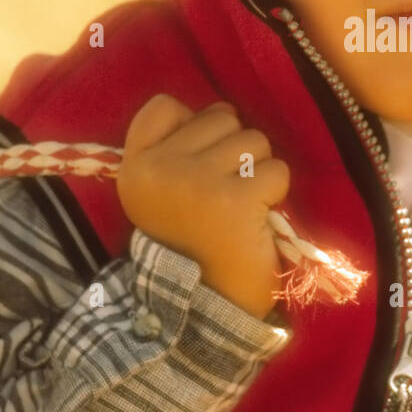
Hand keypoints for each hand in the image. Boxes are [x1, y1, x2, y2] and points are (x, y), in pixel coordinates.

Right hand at [117, 94, 290, 318]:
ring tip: (241, 206)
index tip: (198, 162)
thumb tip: (224, 111)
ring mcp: (196, 182)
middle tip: (224, 193)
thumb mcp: (160, 195)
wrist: (205, 305)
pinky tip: (256, 218)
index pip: (164, 106)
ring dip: (259, 171)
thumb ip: (177, 149)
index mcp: (135, 166)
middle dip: (235, 150)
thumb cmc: (191, 244)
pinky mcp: (235, 199)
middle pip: (221, 117)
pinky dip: (276, 193)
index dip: (193, 124)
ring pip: (253, 140)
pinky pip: (276, 170)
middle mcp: (160, 169)